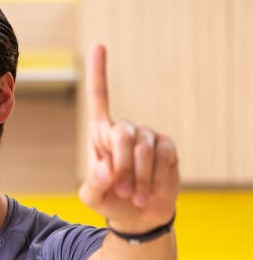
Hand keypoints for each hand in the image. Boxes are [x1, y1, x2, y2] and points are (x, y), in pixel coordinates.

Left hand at [78, 44, 179, 232]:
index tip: (99, 45)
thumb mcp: (92, 196)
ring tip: (132, 194)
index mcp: (100, 134)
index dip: (98, 72)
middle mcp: (124, 129)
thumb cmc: (110, 200)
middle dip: (120, 165)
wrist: (138, 214)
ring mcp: (147, 136)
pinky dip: (153, 178)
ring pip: (143, 149)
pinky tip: (148, 189)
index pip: (99, 98)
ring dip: (137, 177)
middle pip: (122, 133)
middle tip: (119, 188)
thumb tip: (106, 169)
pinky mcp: (167, 147)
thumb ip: (93, 184)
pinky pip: (162, 157)